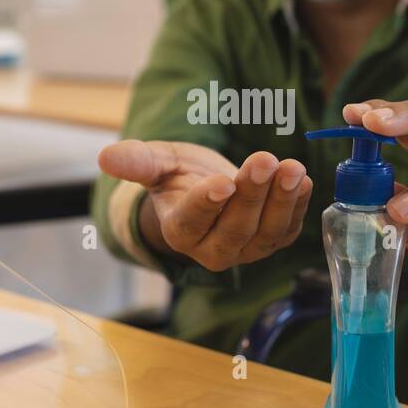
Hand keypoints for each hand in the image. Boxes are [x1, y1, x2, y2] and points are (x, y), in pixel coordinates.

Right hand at [98, 139, 312, 270]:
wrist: (207, 188)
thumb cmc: (178, 177)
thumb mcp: (157, 163)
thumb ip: (137, 162)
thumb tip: (105, 157)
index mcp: (180, 231)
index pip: (192, 222)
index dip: (207, 203)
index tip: (222, 181)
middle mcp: (213, 249)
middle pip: (235, 228)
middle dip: (251, 195)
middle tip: (264, 161)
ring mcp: (246, 250)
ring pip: (266, 233)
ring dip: (282, 201)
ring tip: (291, 168)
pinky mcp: (272, 241)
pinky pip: (288, 229)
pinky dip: (299, 206)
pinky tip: (303, 180)